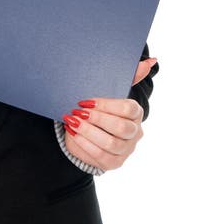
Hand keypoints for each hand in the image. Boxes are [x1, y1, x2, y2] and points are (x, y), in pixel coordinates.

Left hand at [62, 56, 157, 171]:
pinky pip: (100, 155)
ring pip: (110, 143)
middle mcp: (135, 132)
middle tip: (77, 112)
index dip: (106, 105)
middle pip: (121, 127)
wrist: (87, 131)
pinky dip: (84, 144)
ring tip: (73, 122)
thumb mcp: (109, 92)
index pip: (128, 108)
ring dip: (88, 132)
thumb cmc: (100, 109)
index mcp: (136, 113)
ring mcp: (126, 149)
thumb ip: (130, 76)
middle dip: (97, 119)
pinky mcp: (114, 163)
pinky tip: (73, 134)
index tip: (85, 101)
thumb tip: (150, 61)